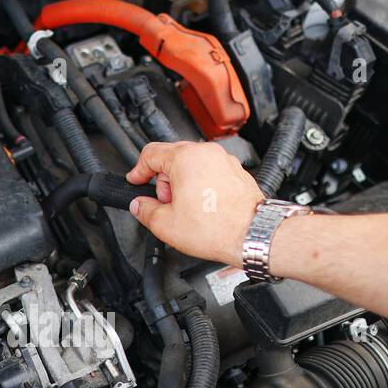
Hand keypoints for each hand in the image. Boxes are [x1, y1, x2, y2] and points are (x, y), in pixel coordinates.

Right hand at [126, 140, 262, 266]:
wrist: (251, 234)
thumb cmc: (216, 227)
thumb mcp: (165, 224)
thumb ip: (144, 210)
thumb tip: (139, 205)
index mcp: (185, 158)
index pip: (150, 153)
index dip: (138, 170)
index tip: (135, 181)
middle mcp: (206, 153)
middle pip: (172, 158)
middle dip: (162, 181)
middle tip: (164, 204)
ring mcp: (224, 161)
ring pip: (192, 165)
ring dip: (182, 184)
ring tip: (185, 210)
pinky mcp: (236, 172)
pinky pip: (210, 172)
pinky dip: (201, 186)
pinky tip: (202, 208)